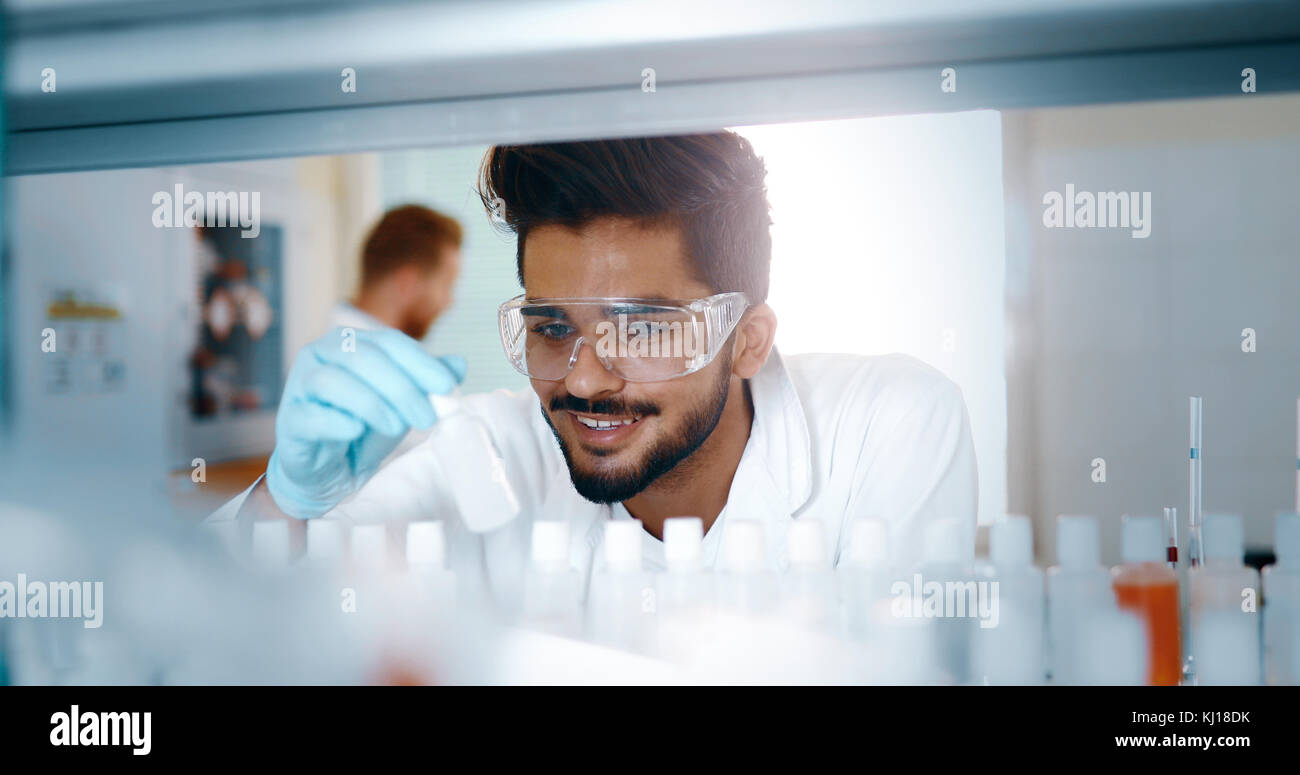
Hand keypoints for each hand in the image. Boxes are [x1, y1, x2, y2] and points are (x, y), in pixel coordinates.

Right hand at [266, 327, 466, 517]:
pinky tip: (356, 431)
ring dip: (372, 403)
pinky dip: (336, 422)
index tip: (447, 386)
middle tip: (427, 417)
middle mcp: (321, 355)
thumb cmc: (366, 426)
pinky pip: (310, 416)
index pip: (389, 342)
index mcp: (351, 342)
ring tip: (397, 426)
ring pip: (333, 382)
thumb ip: (427, 381)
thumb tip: (459, 364)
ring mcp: (300, 386)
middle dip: (401, 387)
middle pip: (363, 359)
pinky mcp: (289, 421)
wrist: (332, 469)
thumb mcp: (404, 402)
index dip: (420, 362)